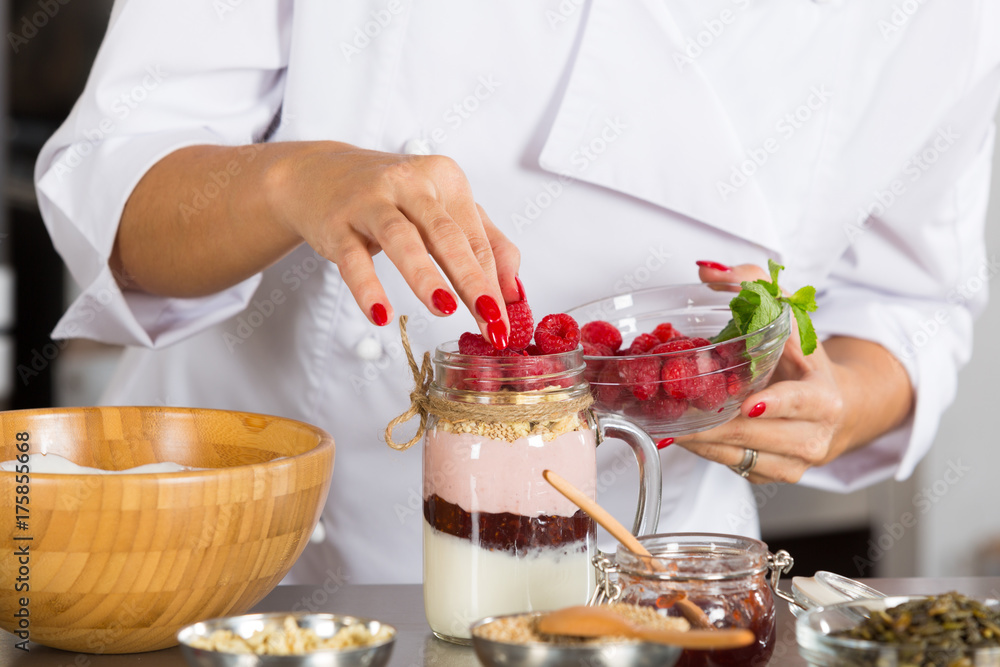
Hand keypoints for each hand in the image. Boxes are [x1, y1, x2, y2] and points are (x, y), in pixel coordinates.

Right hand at [265, 142, 518, 344]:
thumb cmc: (394, 198)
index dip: (493, 282)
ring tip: (445, 308)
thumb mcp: (444, 210)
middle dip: (471, 281)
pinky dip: (368, 287)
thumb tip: (515, 291)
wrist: (321, 175)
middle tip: (490, 319)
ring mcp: (371, 200)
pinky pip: (353, 258)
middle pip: (447, 236)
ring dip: (425, 276)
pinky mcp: (338, 222)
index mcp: (445, 179)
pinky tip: (382, 314)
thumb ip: (485, 243)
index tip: (503, 322)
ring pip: (402, 238)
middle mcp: (411, 182)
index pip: (476, 237)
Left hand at [672, 262, 912, 483]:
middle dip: (713, 425)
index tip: (749, 406)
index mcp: (825, 398)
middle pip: (756, 434)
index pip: (802, 404)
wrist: (835, 405)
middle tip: (673, 412)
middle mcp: (814, 436)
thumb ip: (754, 284)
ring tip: (667, 423)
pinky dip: (706, 451)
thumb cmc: (805, 359)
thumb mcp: (790, 315)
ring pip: (739, 456)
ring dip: (701, 440)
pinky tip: (684, 434)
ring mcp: (795, 463)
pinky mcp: (774, 477)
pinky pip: (734, 467)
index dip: (776, 405)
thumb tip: (708, 270)